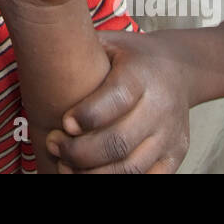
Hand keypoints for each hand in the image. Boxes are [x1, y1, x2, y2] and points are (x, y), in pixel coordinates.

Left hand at [45, 31, 189, 172]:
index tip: (63, 124)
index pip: (118, 98)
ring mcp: (171, 134)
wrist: (181, 69)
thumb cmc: (133, 57)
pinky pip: (147, 178)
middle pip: (120, 141)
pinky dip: (116, 180)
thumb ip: (83, 51)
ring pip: (132, 167)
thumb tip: (42, 51)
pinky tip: (91, 174)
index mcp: (143, 75)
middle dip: (81, 152)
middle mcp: (161, 106)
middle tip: (55, 146)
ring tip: (66, 166)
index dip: (88, 115)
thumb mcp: (111, 43)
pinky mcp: (175, 155)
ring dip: (93, 174)